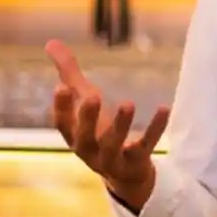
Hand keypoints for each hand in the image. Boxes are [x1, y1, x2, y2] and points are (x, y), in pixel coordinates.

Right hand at [45, 39, 170, 210]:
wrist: (125, 175)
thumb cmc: (99, 130)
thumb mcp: (85, 101)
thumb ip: (70, 73)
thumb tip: (51, 42)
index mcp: (75, 136)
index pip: (63, 124)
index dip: (61, 107)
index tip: (61, 86)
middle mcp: (90, 151)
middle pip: (85, 137)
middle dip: (87, 118)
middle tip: (93, 97)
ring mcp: (113, 159)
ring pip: (114, 145)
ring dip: (121, 125)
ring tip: (129, 103)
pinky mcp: (136, 162)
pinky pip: (146, 146)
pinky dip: (155, 128)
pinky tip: (165, 108)